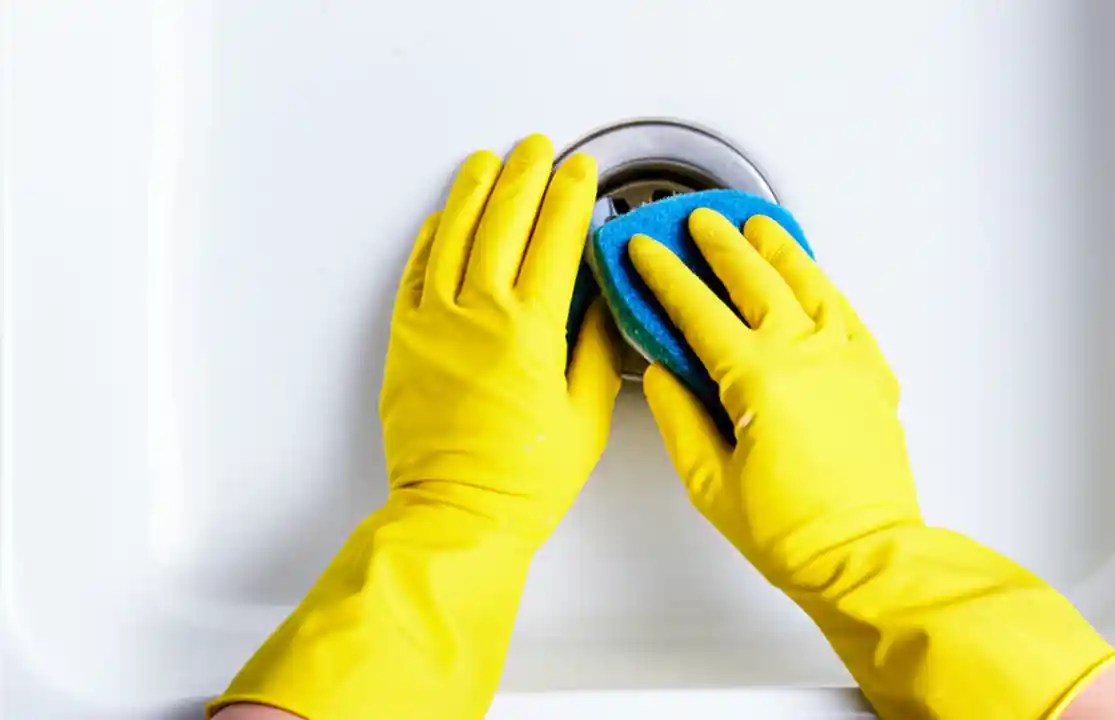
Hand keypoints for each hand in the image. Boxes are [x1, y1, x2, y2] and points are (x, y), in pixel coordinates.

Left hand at [381, 133, 620, 544]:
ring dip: (473, 191)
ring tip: (487, 162)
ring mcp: (434, 323)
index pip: (556, 238)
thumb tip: (599, 299)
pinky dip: (429, 237)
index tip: (583, 172)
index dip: (571, 196)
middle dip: (525, 176)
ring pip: (452, 235)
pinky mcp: (405, 341)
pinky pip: (415, 272)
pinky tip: (441, 218)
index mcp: (531, 330)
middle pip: (503, 221)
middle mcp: (479, 314)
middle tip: (538, 149)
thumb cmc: (522, 480)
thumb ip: (595, 348)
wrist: (457, 515)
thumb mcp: (587, 416)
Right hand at [632, 207, 910, 586]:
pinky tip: (811, 275)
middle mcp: (805, 354)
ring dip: (777, 249)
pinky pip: (846, 312)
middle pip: (754, 278)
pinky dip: (824, 284)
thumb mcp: (709, 483)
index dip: (665, 274)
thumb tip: (661, 374)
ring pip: (808, 282)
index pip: (697, 308)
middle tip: (698, 221)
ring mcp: (845, 359)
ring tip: (756, 225)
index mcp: (758, 378)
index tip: (645, 250)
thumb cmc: (794, 533)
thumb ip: (678, 418)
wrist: (865, 557)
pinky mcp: (872, 375)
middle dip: (720, 243)